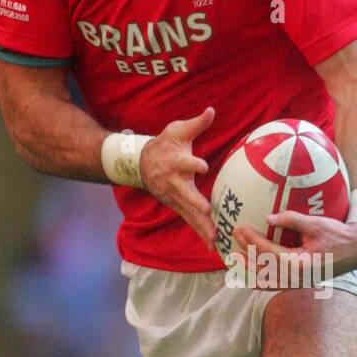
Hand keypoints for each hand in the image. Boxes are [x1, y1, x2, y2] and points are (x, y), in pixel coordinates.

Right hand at [139, 107, 216, 248]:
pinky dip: (201, 234)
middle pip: (186, 194)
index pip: (185, 162)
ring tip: (215, 239)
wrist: (140, 164)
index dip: (193, 163)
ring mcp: (174, 197)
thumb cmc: (164, 144)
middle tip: (207, 212)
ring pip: (189, 213)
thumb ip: (197, 123)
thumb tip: (212, 110)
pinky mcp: (178, 207)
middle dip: (196, 204)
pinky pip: (190, 222)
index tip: (202, 165)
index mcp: (175, 162)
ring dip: (201, 226)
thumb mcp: (178, 130)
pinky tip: (214, 247)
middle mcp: (174, 182)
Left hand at [230, 210, 356, 287]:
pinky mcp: (299, 283)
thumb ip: (292, 220)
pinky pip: (275, 285)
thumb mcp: (316, 224)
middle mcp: (296, 277)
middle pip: (263, 268)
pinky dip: (261, 279)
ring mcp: (297, 283)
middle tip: (233, 240)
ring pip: (266, 281)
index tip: (239, 229)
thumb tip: (268, 218)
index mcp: (299, 263)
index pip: (268, 252)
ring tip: (236, 258)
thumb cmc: (337, 235)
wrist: (356, 251)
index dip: (252, 241)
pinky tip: (251, 273)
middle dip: (246, 253)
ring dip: (249, 270)